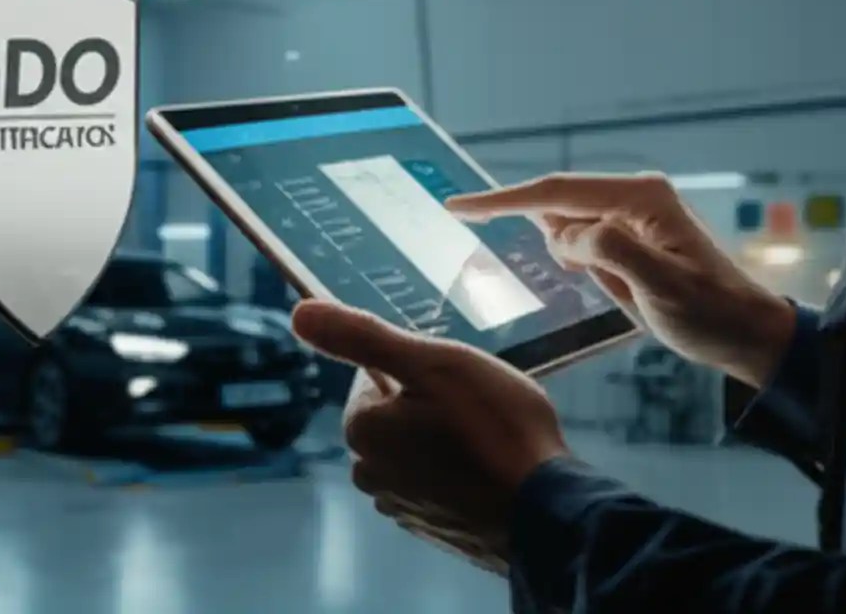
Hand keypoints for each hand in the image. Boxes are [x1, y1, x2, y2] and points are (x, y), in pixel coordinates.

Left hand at [294, 299, 568, 573]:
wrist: (546, 513)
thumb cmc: (493, 428)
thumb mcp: (432, 364)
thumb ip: (364, 337)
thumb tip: (299, 313)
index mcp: (362, 430)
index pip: (373, 376)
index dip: (419, 370)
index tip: (455, 380)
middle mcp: (369, 474)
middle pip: (394, 416)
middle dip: (429, 406)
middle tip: (477, 408)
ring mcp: (402, 508)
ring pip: (416, 451)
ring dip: (444, 442)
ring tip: (489, 439)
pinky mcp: (434, 531)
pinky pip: (437, 486)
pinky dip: (458, 475)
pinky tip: (493, 472)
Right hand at [446, 172, 795, 388]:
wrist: (745, 333)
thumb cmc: (709, 312)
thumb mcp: (661, 285)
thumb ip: (610, 251)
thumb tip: (565, 234)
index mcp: (641, 198)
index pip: (556, 192)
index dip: (502, 199)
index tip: (456, 205)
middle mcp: (633, 197)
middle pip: (558, 204)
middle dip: (551, 237)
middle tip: (599, 280)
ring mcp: (629, 216)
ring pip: (566, 223)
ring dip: (569, 255)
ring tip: (621, 288)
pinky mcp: (626, 237)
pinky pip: (579, 240)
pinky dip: (576, 259)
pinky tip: (610, 284)